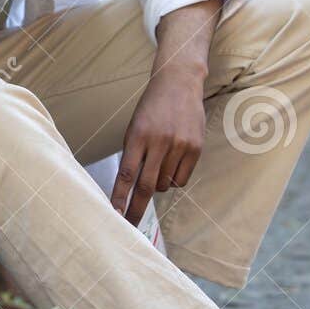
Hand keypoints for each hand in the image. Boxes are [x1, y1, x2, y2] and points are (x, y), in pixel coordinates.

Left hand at [112, 67, 206, 226]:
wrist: (179, 84)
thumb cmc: (151, 109)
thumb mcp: (135, 127)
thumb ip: (133, 155)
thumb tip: (130, 189)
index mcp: (137, 136)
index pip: (126, 174)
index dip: (119, 197)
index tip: (113, 215)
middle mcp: (159, 142)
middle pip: (146, 186)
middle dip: (136, 208)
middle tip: (129, 224)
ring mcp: (179, 146)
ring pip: (164, 184)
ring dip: (157, 184)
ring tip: (157, 164)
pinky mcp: (195, 149)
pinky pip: (181, 179)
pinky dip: (173, 179)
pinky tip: (171, 164)